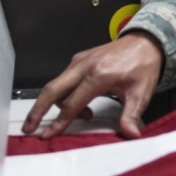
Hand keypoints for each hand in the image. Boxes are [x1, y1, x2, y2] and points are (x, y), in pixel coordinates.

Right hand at [22, 31, 163, 139]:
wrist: (146, 41)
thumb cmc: (142, 64)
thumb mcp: (141, 93)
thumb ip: (132, 115)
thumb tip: (130, 134)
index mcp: (98, 74)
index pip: (72, 104)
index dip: (59, 123)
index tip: (48, 135)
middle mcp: (84, 65)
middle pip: (52, 90)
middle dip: (37, 110)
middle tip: (29, 127)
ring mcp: (80, 60)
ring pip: (57, 85)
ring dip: (58, 104)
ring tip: (83, 116)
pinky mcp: (80, 59)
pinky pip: (64, 79)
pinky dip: (63, 94)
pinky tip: (80, 103)